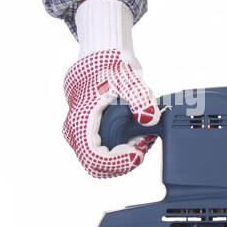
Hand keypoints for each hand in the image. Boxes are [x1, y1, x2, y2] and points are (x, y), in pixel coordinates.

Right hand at [62, 49, 160, 177]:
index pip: (94, 158)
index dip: (118, 162)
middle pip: (98, 167)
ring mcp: (81, 137)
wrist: (99, 59)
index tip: (138, 151)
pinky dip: (123, 151)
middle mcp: (76, 133)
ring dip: (125, 157)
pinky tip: (138, 136)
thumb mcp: (128, 79)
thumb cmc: (109, 67)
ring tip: (144, 136)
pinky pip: (104, 155)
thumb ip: (140, 98)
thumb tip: (150, 118)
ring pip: (102, 164)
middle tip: (144, 143)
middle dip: (125, 161)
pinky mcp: (90, 137)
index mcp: (81, 121)